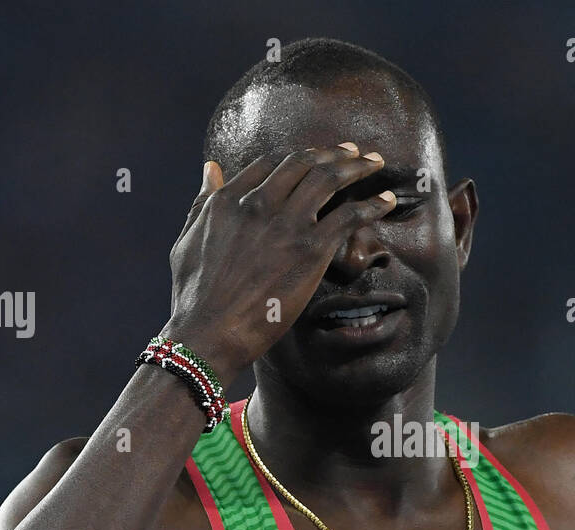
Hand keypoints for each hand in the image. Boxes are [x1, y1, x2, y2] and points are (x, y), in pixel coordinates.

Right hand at [163, 143, 396, 385]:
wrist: (209, 332)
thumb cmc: (194, 296)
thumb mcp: (188, 240)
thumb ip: (204, 201)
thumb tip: (211, 167)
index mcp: (229, 200)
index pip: (271, 163)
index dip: (298, 156)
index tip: (316, 157)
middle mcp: (258, 203)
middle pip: (303, 163)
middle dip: (333, 153)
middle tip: (353, 152)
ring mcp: (286, 224)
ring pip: (329, 179)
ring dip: (356, 167)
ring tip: (374, 164)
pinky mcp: (310, 249)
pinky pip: (350, 215)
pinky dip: (372, 205)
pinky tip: (387, 201)